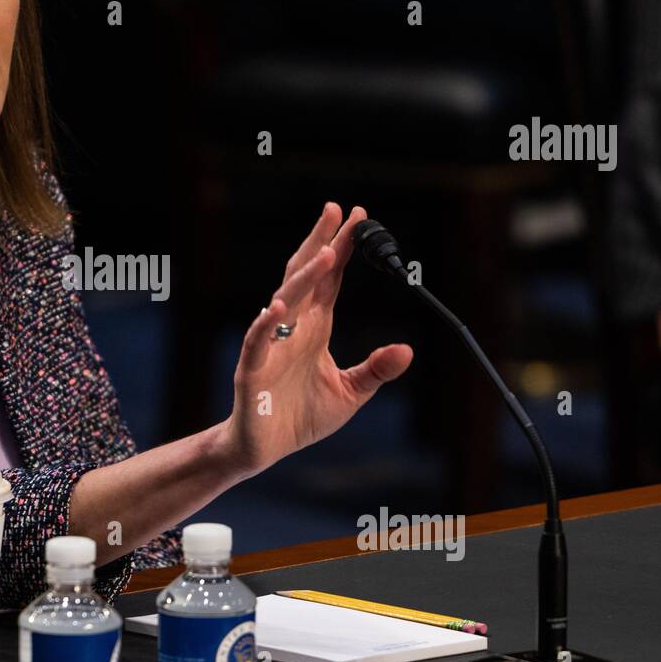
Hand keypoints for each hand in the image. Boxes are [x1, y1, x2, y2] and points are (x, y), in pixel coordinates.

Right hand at [219, 203, 412, 479]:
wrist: (262, 449)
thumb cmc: (300, 417)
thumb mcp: (350, 393)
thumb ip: (376, 370)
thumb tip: (408, 350)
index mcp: (314, 328)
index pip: (329, 279)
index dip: (342, 248)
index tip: (358, 218)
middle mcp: (291, 329)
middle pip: (305, 276)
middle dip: (321, 242)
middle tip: (336, 211)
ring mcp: (270, 346)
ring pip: (286, 301)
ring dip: (304, 277)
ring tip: (325, 252)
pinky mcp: (252, 371)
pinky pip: (258, 343)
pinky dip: (266, 325)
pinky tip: (277, 308)